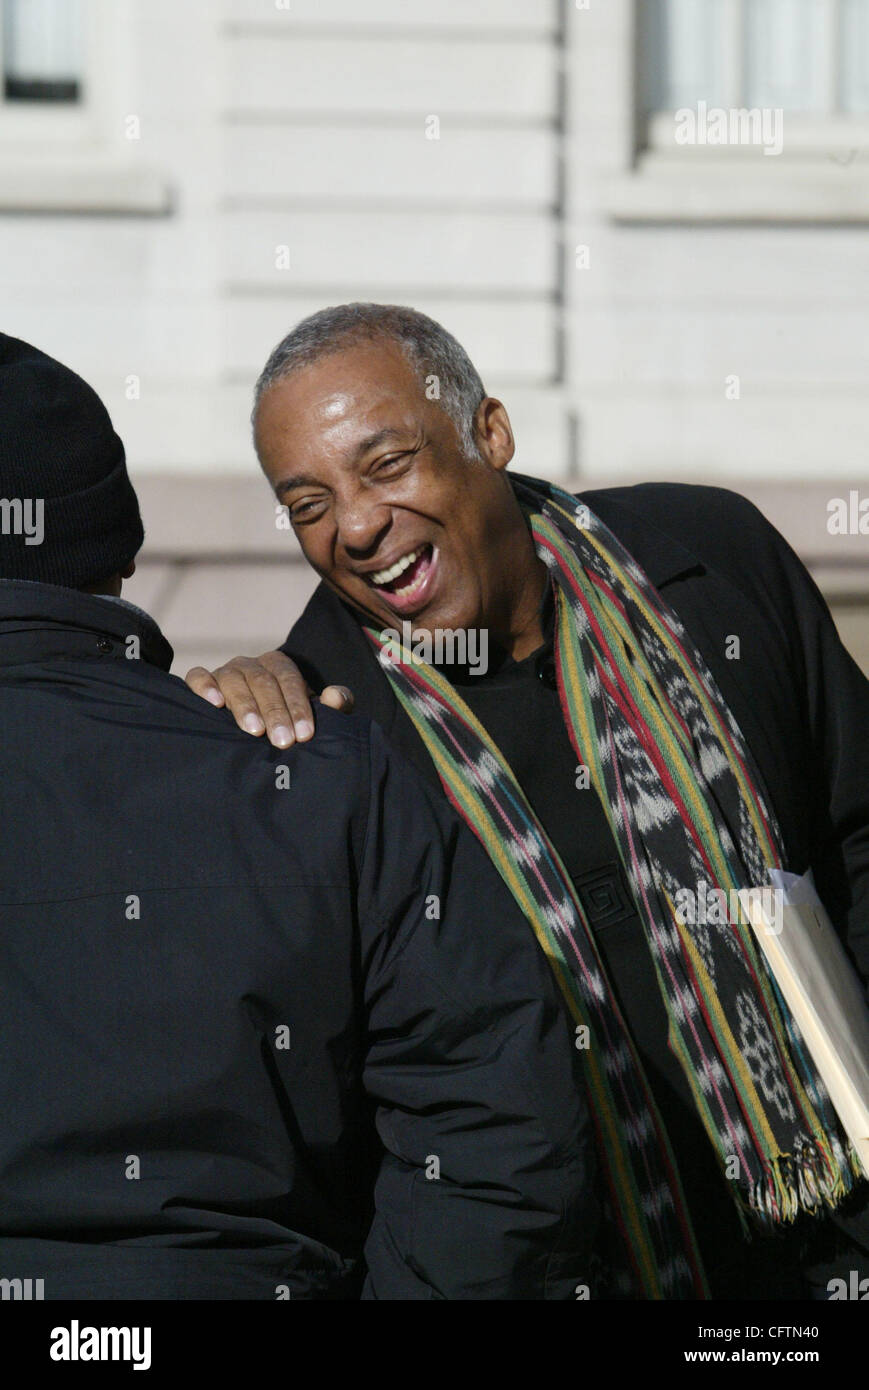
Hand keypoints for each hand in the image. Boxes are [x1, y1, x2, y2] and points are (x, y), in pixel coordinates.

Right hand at [185, 650, 353, 747]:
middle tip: (283, 741)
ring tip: (254, 730)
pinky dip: (204, 686)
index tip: (304, 734)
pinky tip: (214, 704)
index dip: (298, 707)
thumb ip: (333, 706)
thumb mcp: (313, 713)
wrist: (256, 724)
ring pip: (233, 680)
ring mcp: (226, 671)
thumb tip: (335, 697)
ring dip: (244, 705)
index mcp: (279, 666)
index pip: (290, 680)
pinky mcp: (203, 681)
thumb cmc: (287, 718)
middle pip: (263, 682)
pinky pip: (198, 676)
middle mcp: (251, 665)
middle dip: (275, 712)